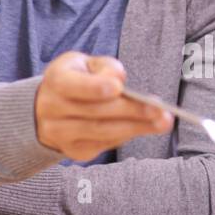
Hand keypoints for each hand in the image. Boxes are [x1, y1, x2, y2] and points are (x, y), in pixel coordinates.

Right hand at [34, 52, 172, 161]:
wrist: (51, 106)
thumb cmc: (78, 78)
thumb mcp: (88, 63)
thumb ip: (105, 67)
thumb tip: (119, 80)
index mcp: (56, 81)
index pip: (73, 86)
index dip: (95, 88)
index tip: (119, 87)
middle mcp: (52, 110)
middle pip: (95, 113)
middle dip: (130, 111)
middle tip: (159, 109)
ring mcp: (61, 134)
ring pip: (102, 132)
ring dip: (136, 128)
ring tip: (162, 122)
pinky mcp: (74, 151)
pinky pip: (104, 144)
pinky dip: (126, 135)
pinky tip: (144, 127)